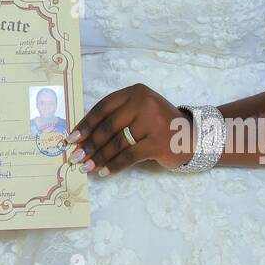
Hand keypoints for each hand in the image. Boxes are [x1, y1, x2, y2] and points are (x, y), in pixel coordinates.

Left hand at [68, 84, 195, 174]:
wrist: (192, 136)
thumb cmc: (159, 125)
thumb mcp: (140, 111)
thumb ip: (117, 117)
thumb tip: (83, 137)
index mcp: (135, 92)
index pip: (103, 107)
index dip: (86, 124)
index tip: (72, 137)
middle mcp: (143, 103)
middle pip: (108, 126)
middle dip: (89, 144)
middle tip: (76, 156)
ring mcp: (152, 122)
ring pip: (117, 143)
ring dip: (99, 157)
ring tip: (86, 166)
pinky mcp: (158, 142)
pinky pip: (129, 156)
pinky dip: (114, 165)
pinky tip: (103, 171)